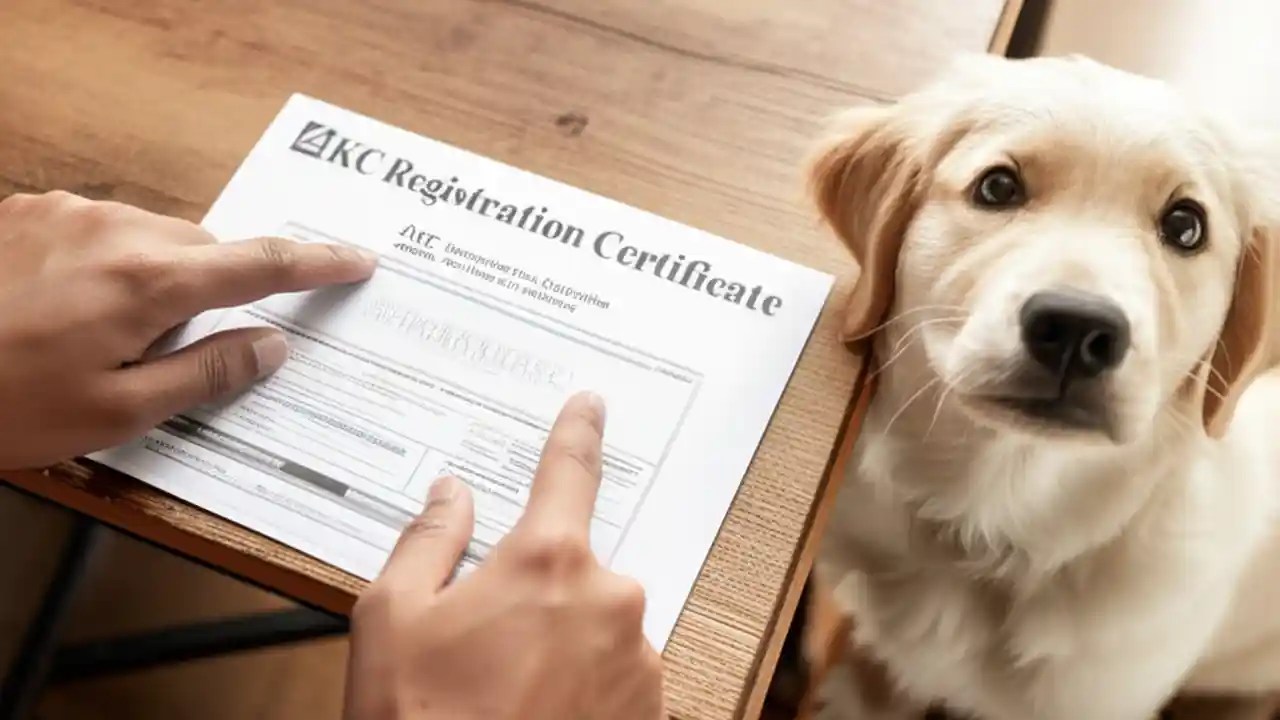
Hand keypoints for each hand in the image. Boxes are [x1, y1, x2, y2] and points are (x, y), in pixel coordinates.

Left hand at [0, 191, 376, 468]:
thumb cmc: (1, 402)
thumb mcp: (117, 414)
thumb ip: (207, 376)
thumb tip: (271, 348)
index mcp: (150, 281)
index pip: (261, 264)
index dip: (318, 263)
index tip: (356, 260)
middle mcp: (116, 229)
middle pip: (206, 249)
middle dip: (216, 290)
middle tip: (180, 349)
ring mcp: (68, 212)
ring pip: (154, 238)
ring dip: (161, 278)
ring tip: (108, 338)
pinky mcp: (28, 211)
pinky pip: (103, 230)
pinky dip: (113, 264)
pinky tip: (70, 310)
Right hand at [343, 392, 666, 719]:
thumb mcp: (392, 619)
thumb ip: (428, 540)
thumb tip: (451, 494)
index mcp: (548, 563)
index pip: (569, 471)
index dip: (577, 431)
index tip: (592, 404)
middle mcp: (610, 601)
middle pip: (572, 568)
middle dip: (536, 592)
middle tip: (484, 644)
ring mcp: (639, 659)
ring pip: (595, 625)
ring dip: (559, 644)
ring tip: (504, 694)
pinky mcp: (653, 709)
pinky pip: (616, 674)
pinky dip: (582, 686)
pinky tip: (535, 712)